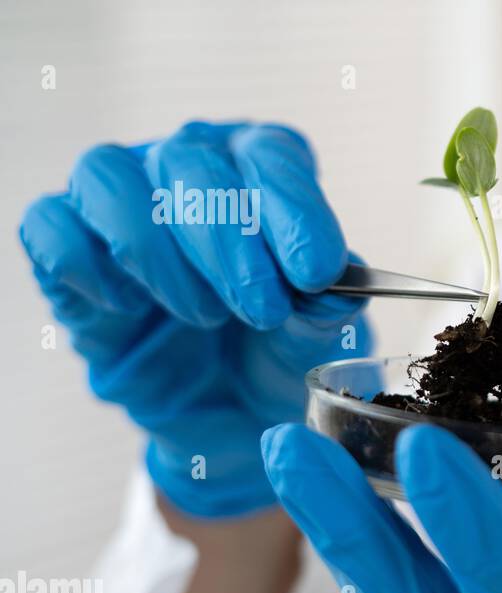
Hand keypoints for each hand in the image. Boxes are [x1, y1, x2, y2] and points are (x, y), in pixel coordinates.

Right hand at [19, 121, 370, 516]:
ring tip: (204, 316)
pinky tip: (128, 308)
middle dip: (229, 243)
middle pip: (188, 161)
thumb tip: (335, 284)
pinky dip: (85, 264)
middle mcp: (188, 163)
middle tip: (262, 310)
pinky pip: (50, 224)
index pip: (272, 157)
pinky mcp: (67, 244)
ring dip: (157, 251)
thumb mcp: (317, 336)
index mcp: (262, 167)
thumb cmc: (279, 349)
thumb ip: (326, 306)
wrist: (229, 409)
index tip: (316, 270)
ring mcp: (120, 198)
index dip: (293, 210)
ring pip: (108, 176)